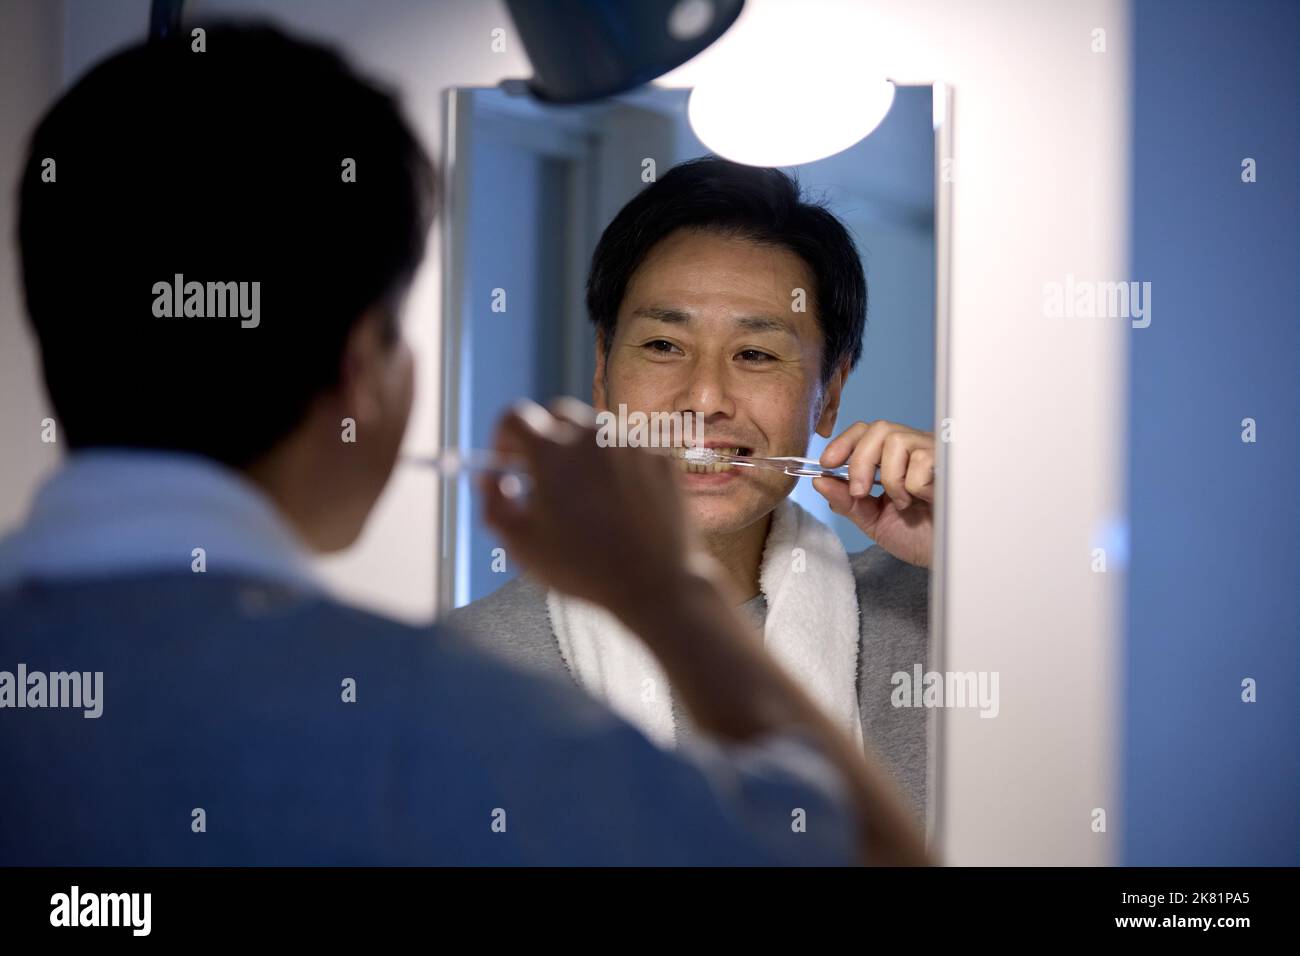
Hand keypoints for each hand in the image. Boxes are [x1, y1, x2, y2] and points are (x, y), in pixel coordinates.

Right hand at [480, 397, 708, 616]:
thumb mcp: (520, 544)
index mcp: (551, 452)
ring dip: (581, 452)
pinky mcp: (660, 457)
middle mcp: (592, 436)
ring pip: (596, 431)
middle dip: (542, 436)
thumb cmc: (582, 569)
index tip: (507, 461)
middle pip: (556, 414)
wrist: (655, 584)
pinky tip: (619, 504)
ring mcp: (631, 444)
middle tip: (543, 474)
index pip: (515, 417)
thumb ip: (493, 504)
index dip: (502, 437)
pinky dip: (617, 467)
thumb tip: (494, 477)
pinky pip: (629, 450)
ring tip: (585, 497)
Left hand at [812, 420, 934, 567]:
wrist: (945, 556)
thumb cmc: (916, 536)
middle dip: (861, 461)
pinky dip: (914, 486)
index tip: (827, 464)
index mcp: (892, 458)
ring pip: (897, 441)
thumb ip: (846, 501)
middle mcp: (912, 448)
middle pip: (878, 429)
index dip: (844, 442)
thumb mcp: (872, 520)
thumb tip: (820, 481)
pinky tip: (925, 500)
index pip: (865, 431)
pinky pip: (921, 461)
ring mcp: (932, 452)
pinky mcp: (950, 462)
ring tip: (903, 503)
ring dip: (891, 479)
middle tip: (861, 492)